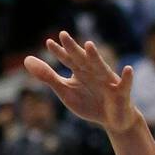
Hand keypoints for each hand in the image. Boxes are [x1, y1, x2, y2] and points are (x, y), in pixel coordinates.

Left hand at [25, 32, 139, 132]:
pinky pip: (125, 84)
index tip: (48, 42)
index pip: (68, 59)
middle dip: (73, 49)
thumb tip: (26, 60)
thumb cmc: (88, 102)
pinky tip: (127, 70)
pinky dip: (127, 78)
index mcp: (80, 71)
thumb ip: (48, 76)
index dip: (58, 52)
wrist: (113, 120)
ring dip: (95, 57)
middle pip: (82, 59)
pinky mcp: (121, 92)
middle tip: (63, 34)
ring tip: (89, 46)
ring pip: (101, 68)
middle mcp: (94, 72)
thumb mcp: (65, 91)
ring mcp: (108, 81)